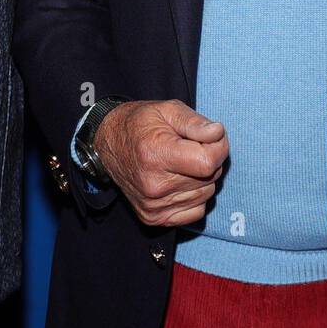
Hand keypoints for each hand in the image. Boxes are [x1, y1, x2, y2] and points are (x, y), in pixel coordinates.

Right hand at [94, 99, 228, 227]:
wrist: (108, 144)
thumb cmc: (140, 124)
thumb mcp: (167, 109)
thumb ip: (194, 122)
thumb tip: (218, 134)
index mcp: (156, 155)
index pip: (207, 162)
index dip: (218, 147)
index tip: (212, 137)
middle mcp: (153, 185)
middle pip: (209, 178)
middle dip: (209, 159)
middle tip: (192, 146)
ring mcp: (153, 205)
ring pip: (206, 194)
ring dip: (202, 178)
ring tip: (182, 162)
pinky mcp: (153, 218)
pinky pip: (196, 211)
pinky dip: (194, 196)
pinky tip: (179, 180)